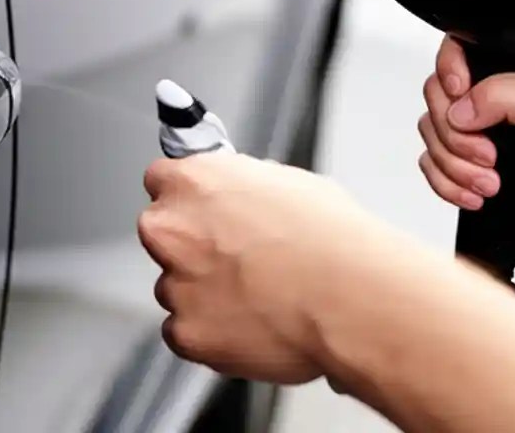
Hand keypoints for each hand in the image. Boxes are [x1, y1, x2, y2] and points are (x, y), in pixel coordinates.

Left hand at [139, 153, 378, 383]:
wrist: (352, 300)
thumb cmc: (333, 242)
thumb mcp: (289, 183)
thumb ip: (242, 186)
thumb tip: (236, 194)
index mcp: (192, 182)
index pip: (161, 180)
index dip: (188, 198)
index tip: (203, 210)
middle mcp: (171, 229)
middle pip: (161, 233)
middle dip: (190, 245)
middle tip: (236, 260)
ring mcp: (175, 284)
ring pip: (174, 287)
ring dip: (202, 293)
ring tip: (256, 298)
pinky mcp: (185, 332)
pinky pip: (183, 332)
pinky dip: (208, 334)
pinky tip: (249, 327)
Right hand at [419, 35, 514, 237]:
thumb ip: (503, 94)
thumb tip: (458, 110)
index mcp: (504, 77)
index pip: (454, 53)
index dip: (448, 72)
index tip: (461, 94)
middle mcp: (483, 102)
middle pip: (435, 102)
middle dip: (456, 137)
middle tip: (490, 154)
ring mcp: (470, 133)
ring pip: (430, 139)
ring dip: (457, 168)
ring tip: (491, 181)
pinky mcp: (460, 163)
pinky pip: (429, 167)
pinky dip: (449, 185)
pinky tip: (477, 192)